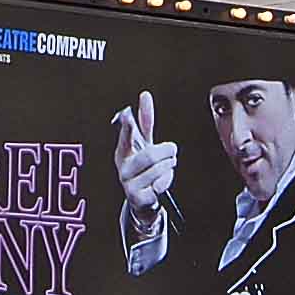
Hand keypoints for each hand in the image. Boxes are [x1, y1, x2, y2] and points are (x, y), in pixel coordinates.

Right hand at [113, 93, 178, 222]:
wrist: (143, 200)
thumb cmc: (143, 167)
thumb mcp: (145, 143)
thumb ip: (145, 120)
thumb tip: (145, 95)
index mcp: (122, 152)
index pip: (124, 138)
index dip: (126, 128)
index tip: (126, 116)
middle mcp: (122, 168)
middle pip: (149, 155)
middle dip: (167, 151)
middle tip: (172, 150)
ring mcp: (129, 185)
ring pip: (158, 170)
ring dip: (169, 166)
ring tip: (168, 165)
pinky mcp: (139, 198)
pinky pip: (160, 185)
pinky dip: (167, 180)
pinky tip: (163, 180)